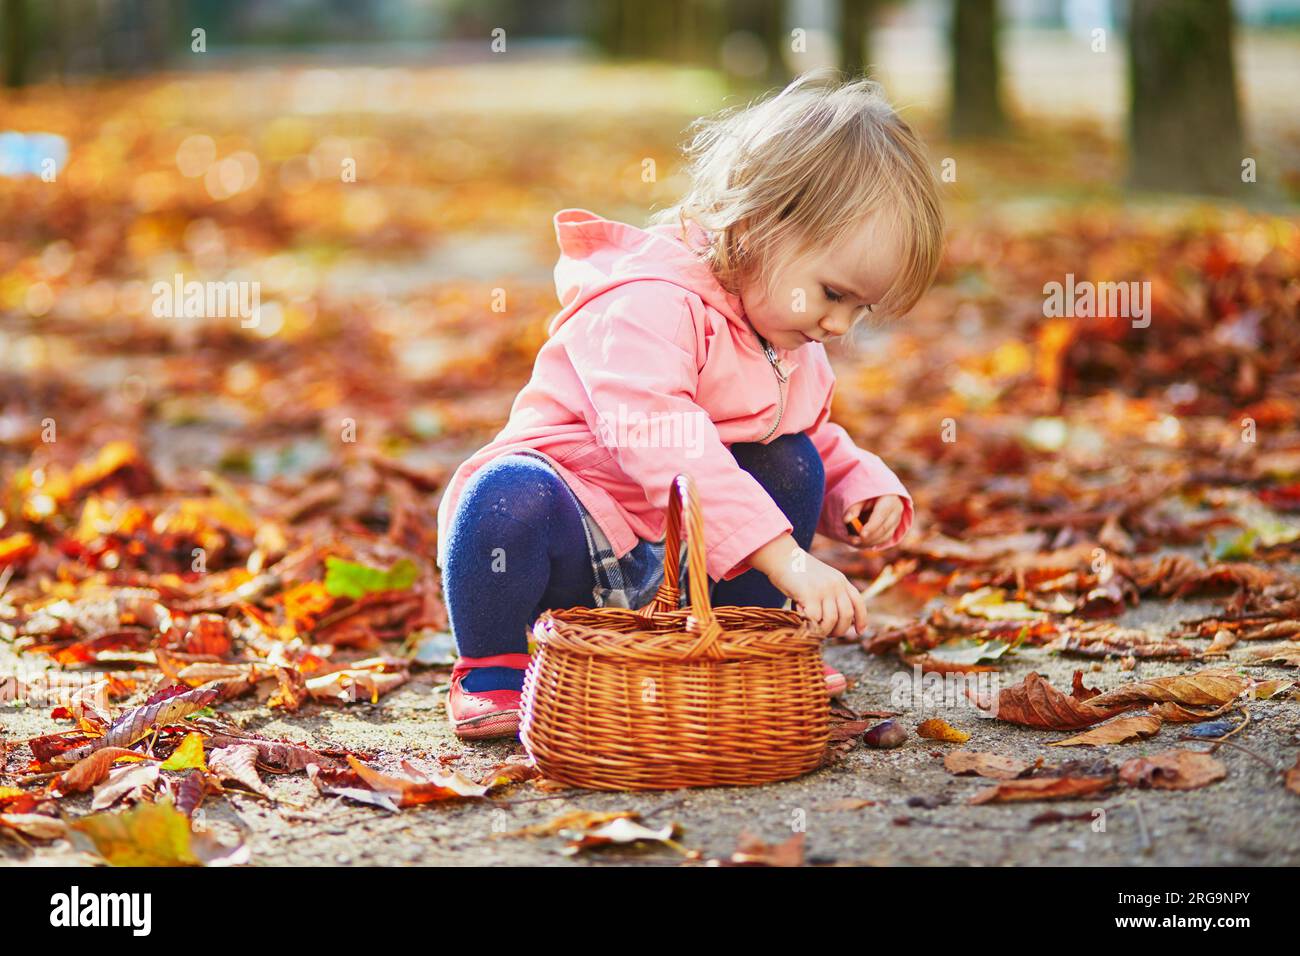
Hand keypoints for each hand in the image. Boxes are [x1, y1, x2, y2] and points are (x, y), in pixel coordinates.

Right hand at [746, 534, 867, 637]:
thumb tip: (833, 620)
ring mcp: (824, 589)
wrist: (782, 557)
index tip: (859, 632)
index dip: (861, 619)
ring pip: (831, 621)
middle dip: (839, 630)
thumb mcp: (821, 578)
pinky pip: (815, 619)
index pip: (858, 602)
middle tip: (828, 634)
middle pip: (847, 615)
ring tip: (815, 630)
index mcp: (840, 580)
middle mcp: (836, 584)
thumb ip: (830, 593)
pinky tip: (803, 622)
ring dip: (824, 631)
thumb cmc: (796, 571)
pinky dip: (810, 625)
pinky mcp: (810, 594)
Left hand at [845, 496, 903, 548]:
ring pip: (885, 536)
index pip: (881, 515)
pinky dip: (873, 542)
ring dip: (870, 541)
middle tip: (854, 540)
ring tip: (855, 541)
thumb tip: (847, 520)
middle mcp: (896, 511)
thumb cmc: (868, 495)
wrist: (880, 495)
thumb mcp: (860, 497)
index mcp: (889, 499)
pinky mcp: (893, 528)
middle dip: (869, 537)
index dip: (872, 526)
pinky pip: (884, 539)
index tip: (861, 535)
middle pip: (884, 528)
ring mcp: (896, 521)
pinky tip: (862, 542)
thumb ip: (854, 508)